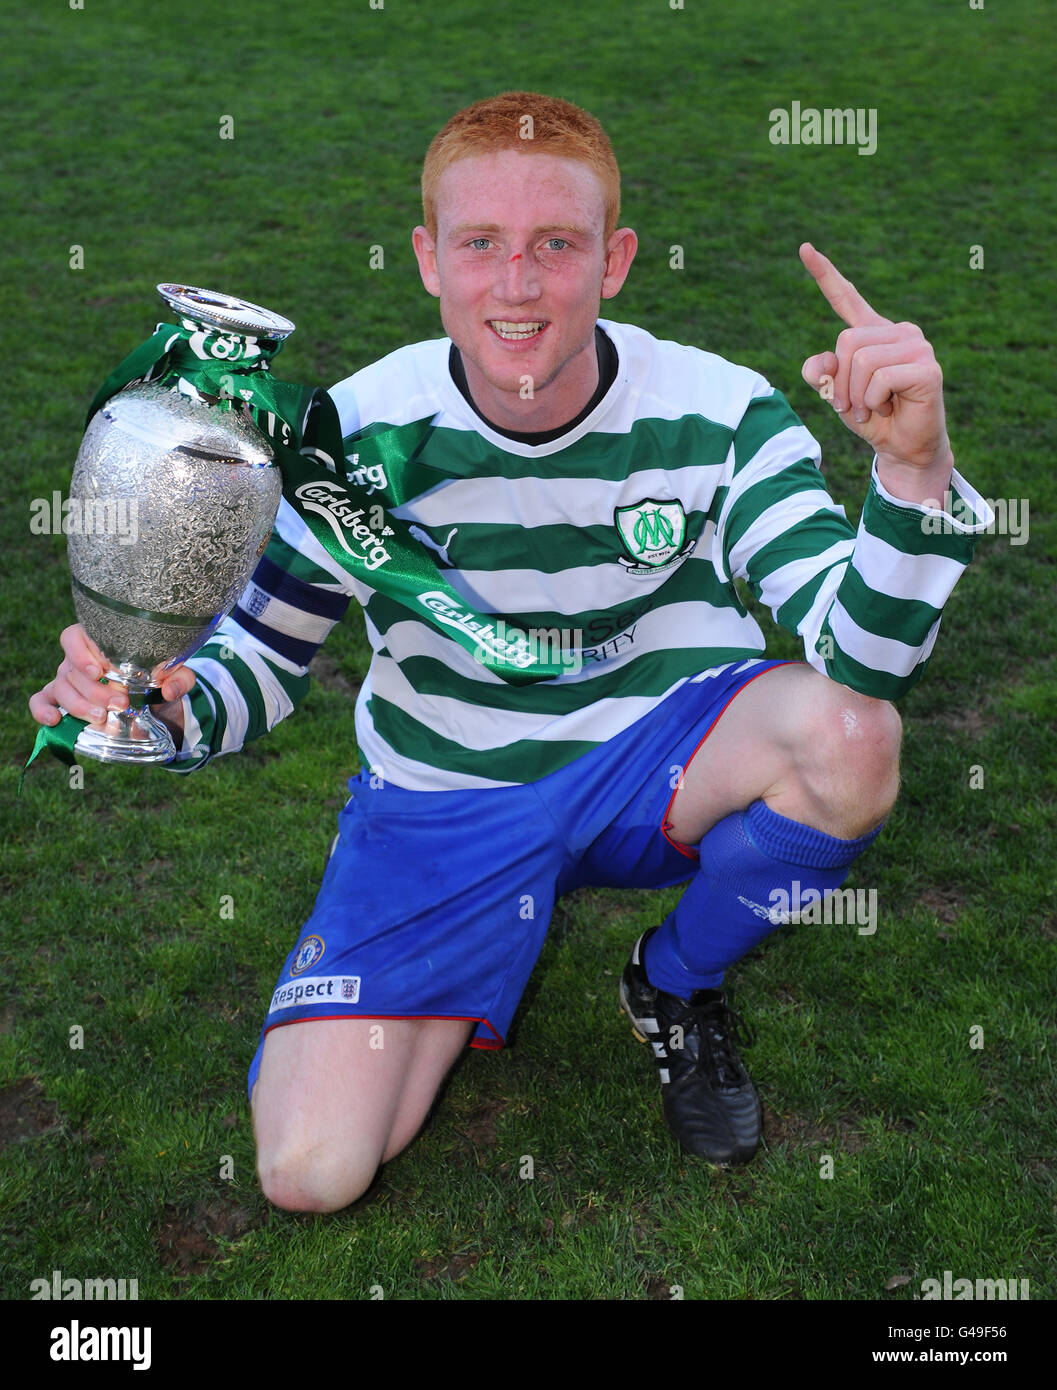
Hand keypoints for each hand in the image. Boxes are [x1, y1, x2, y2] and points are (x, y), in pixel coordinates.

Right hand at [29, 624, 194, 732]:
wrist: (153, 700)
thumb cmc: (158, 676)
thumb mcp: (175, 674)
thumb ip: (179, 678)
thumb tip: (169, 689)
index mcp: (99, 640)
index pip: (75, 636)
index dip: (81, 653)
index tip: (99, 670)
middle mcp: (78, 658)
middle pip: (72, 669)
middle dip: (95, 690)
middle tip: (120, 703)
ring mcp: (67, 678)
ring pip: (60, 687)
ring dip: (79, 705)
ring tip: (102, 717)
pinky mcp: (61, 699)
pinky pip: (40, 700)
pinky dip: (42, 710)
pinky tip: (54, 720)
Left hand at [799, 243, 953, 484]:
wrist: (903, 447)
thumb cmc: (871, 417)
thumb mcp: (835, 394)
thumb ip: (819, 373)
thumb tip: (821, 361)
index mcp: (874, 332)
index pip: (847, 298)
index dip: (825, 275)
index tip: (804, 248)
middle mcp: (898, 332)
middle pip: (847, 341)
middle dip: (839, 382)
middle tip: (851, 406)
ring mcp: (917, 346)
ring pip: (862, 360)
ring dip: (856, 395)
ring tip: (871, 408)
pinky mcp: (928, 367)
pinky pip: (881, 378)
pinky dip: (874, 401)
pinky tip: (889, 408)